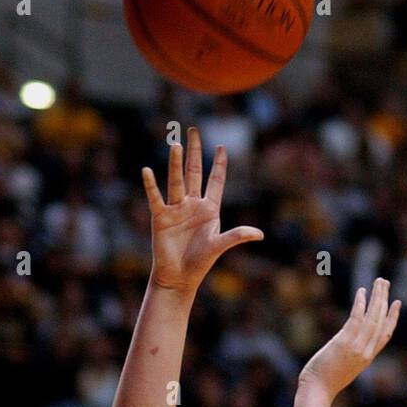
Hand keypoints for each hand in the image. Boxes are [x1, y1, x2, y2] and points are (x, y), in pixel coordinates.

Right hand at [142, 129, 262, 292]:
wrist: (179, 277)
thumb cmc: (200, 262)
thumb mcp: (220, 245)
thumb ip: (237, 236)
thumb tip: (260, 234)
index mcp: (209, 209)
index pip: (215, 181)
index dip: (219, 165)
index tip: (222, 147)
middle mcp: (192, 204)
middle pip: (194, 172)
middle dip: (194, 152)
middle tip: (193, 130)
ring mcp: (176, 209)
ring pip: (177, 181)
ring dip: (176, 163)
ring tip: (175, 144)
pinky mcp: (161, 217)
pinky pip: (156, 198)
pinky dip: (151, 185)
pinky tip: (147, 171)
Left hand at [298, 278, 400, 401]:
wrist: (316, 392)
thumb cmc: (324, 384)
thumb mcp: (343, 369)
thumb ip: (349, 356)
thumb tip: (345, 346)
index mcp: (367, 358)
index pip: (385, 334)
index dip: (392, 318)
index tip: (396, 303)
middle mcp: (365, 352)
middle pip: (380, 321)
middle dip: (384, 300)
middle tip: (385, 282)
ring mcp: (356, 347)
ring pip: (372, 317)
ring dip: (377, 297)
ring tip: (379, 281)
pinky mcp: (344, 343)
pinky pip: (357, 319)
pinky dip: (361, 304)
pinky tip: (362, 292)